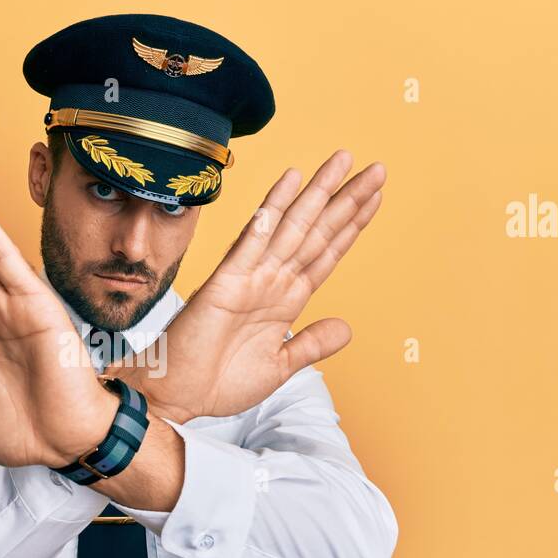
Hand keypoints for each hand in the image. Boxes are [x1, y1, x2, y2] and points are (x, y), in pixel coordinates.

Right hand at [104, 150, 384, 422]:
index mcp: (285, 300)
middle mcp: (272, 280)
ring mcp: (251, 276)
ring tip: (344, 161)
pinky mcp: (227, 280)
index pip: (326, 254)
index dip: (351, 226)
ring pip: (293, 226)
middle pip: (317, 232)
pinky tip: (291, 180)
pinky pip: (254, 238)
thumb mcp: (279, 367)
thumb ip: (311, 344)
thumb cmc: (219, 382)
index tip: (374, 199)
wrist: (179, 396)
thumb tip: (347, 328)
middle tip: (377, 169)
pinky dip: (272, 209)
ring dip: (319, 193)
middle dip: (347, 200)